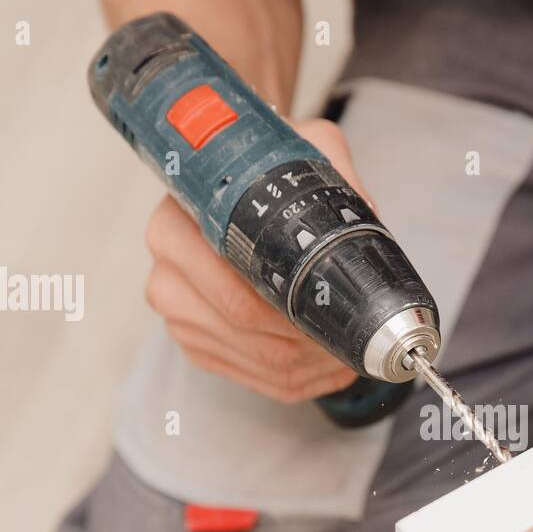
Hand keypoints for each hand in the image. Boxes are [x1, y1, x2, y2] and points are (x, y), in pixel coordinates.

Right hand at [143, 119, 362, 402]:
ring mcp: (180, 317)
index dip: (294, 314)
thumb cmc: (265, 173)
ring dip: (313, 367)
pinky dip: (300, 381)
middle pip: (250, 334)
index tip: (334, 313)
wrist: (236, 186)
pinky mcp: (198, 346)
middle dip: (310, 344)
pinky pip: (256, 380)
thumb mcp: (299, 150)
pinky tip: (330, 367)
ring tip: (350, 354)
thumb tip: (364, 215)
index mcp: (177, 228)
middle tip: (351, 339)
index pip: (239, 296)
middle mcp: (168, 276)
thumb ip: (331, 172)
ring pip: (259, 364)